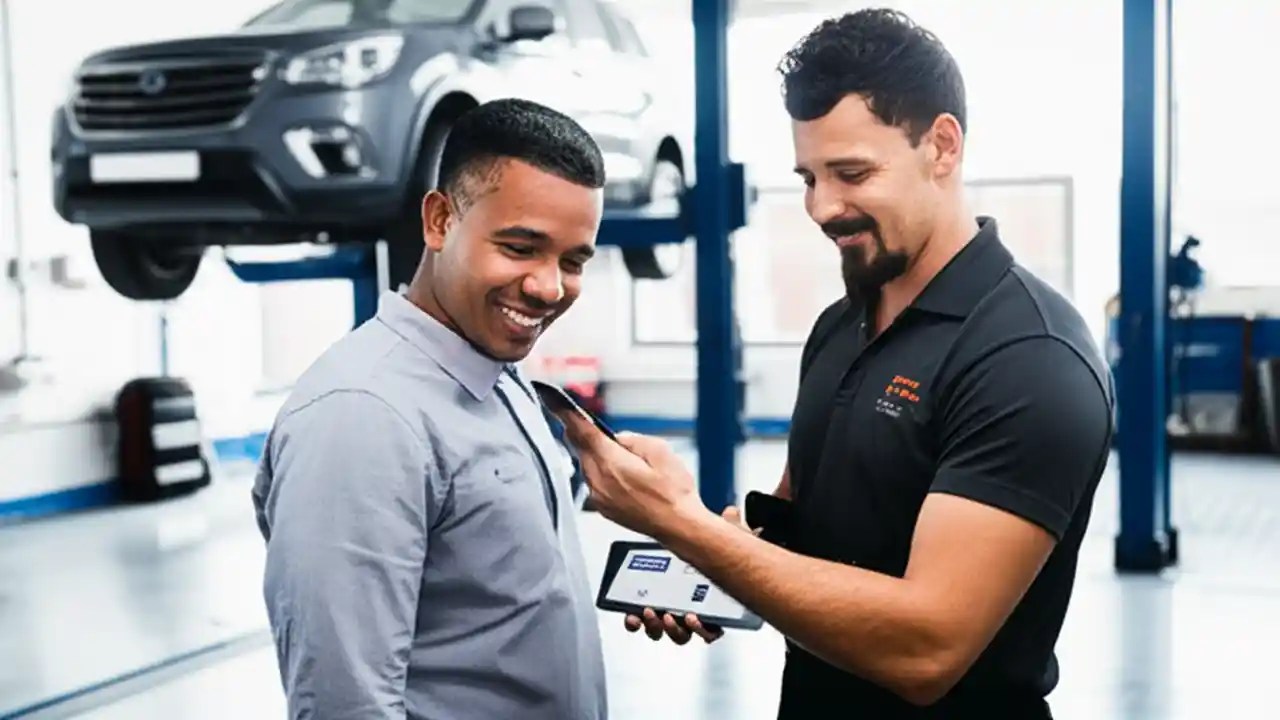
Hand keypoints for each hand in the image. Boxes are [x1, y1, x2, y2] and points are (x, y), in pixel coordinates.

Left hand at [554, 410, 709, 540]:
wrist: (680, 527)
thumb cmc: (674, 493)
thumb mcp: (660, 452)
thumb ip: (632, 440)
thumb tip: (617, 438)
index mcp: (610, 462)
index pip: (580, 430)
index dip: (563, 412)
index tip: (550, 398)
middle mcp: (598, 480)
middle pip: (581, 447)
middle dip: (585, 434)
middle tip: (594, 425)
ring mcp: (598, 497)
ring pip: (588, 465)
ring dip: (598, 455)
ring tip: (627, 461)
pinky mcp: (603, 507)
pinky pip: (595, 482)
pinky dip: (603, 473)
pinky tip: (626, 478)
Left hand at [621, 506, 747, 645]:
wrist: (667, 543)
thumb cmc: (698, 549)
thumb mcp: (716, 538)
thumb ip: (726, 528)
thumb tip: (732, 514)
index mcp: (707, 604)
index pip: (711, 629)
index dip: (705, 630)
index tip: (694, 616)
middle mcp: (685, 613)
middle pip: (683, 634)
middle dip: (676, 629)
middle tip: (671, 615)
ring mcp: (663, 612)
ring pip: (660, 632)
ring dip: (655, 626)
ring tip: (651, 610)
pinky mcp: (641, 607)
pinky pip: (637, 623)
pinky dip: (634, 622)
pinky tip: (632, 614)